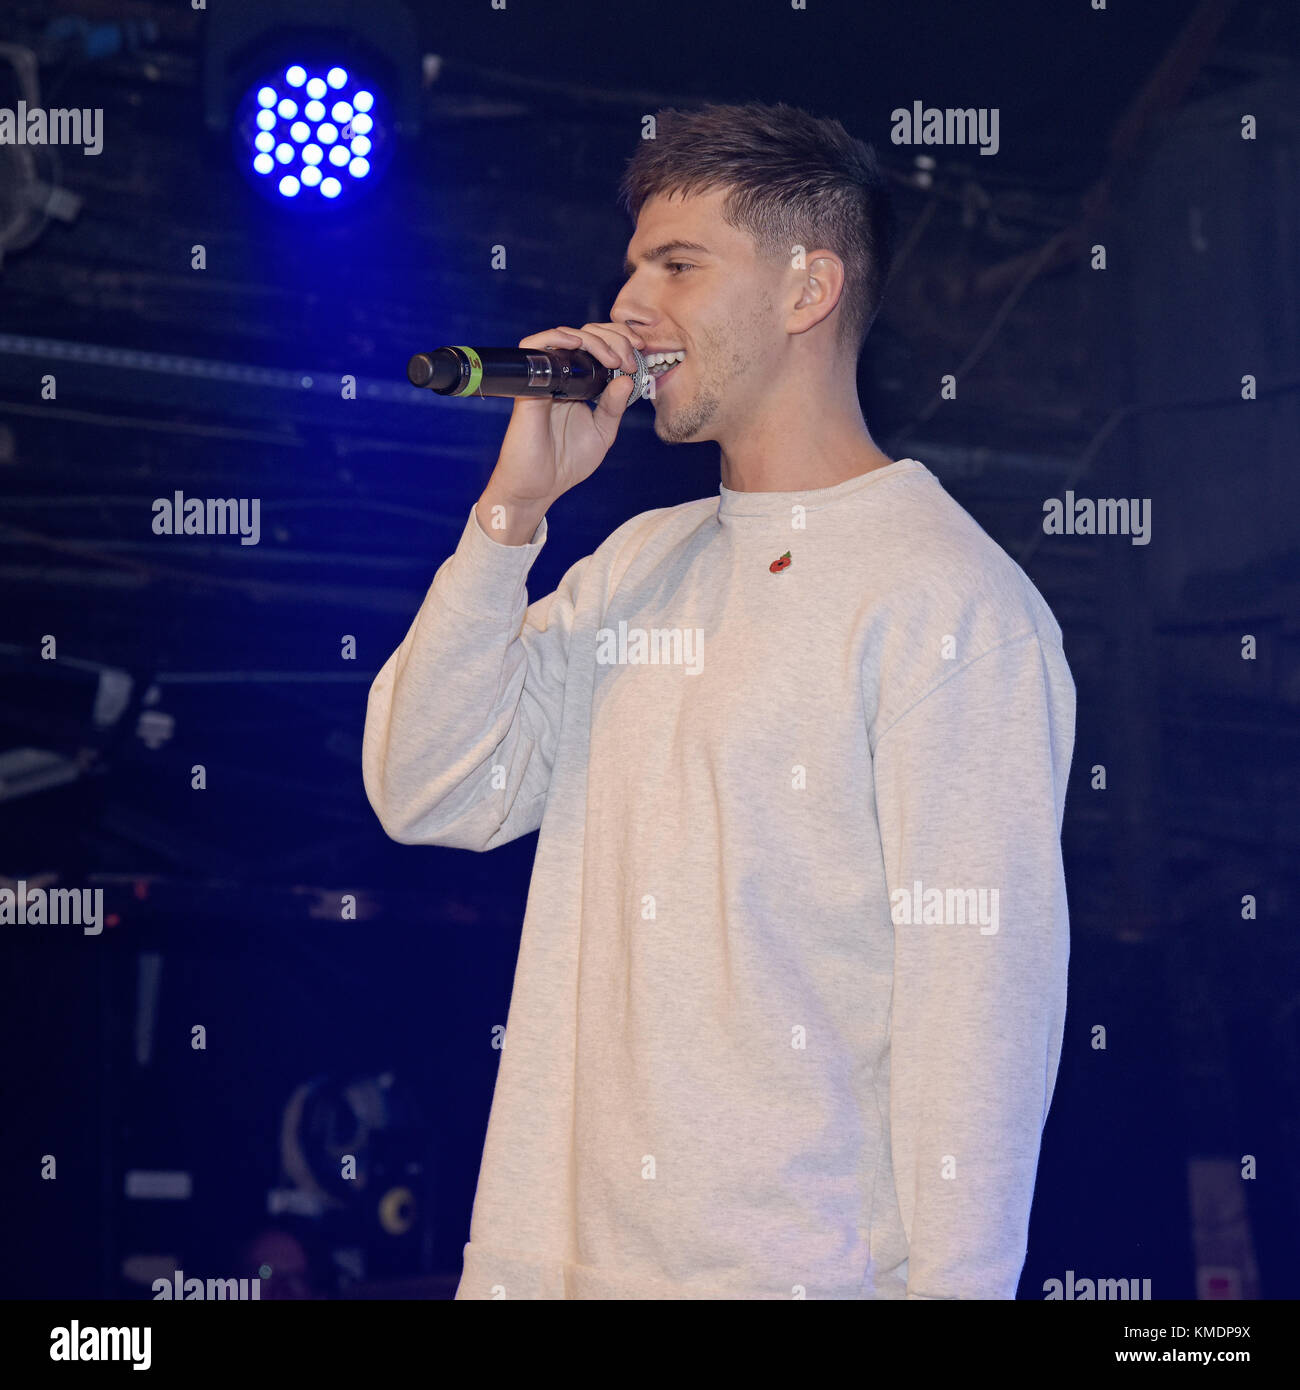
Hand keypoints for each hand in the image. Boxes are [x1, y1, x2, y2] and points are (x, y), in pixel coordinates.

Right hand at [478, 323, 644, 537]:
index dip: (621, 340)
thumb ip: (615, 406)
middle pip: (587, 334)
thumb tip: (628, 378)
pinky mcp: (529, 386)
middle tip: (630, 358)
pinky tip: (577, 344)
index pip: (600, 346)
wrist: (538, 487)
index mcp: (581, 384)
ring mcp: (545, 378)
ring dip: (595, 339)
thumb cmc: (567, 463)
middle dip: (615, 337)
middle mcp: (563, 376)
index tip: (641, 350)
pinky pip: (535, 348)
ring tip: (614, 358)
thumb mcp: (602, 433)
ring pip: (567, 336)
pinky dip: (556, 338)